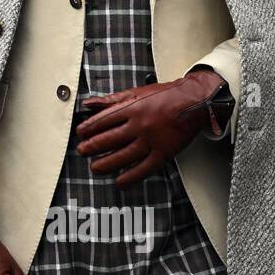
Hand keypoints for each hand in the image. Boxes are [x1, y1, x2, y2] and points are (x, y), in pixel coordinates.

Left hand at [74, 69, 226, 186]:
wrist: (194, 101)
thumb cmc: (164, 96)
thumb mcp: (135, 92)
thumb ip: (110, 100)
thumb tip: (88, 103)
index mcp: (132, 108)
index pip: (104, 120)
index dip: (89, 128)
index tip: (80, 134)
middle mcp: (140, 124)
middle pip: (111, 139)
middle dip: (93, 147)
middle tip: (82, 152)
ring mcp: (152, 139)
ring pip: (125, 155)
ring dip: (107, 164)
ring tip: (95, 168)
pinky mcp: (164, 152)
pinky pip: (145, 168)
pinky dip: (131, 177)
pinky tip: (120, 182)